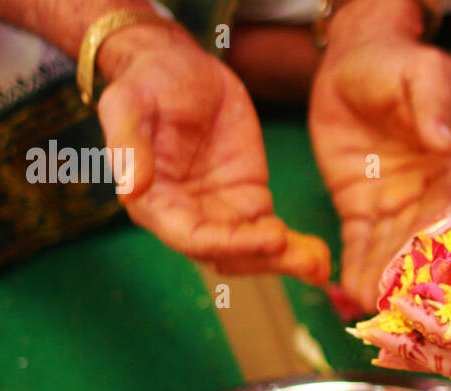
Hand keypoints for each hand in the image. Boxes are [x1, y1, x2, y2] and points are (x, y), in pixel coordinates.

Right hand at [96, 25, 329, 282]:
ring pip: (253, 248)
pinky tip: (321, 255)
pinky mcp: (247, 196)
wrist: (173, 64)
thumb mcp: (129, 103)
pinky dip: (294, 245)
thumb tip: (130, 189)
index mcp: (154, 204)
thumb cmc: (145, 82)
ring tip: (322, 265)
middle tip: (309, 264)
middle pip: (229, 252)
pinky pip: (270, 228)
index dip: (232, 244)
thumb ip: (129, 146)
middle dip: (268, 260)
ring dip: (286, 260)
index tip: (272, 239)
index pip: (194, 238)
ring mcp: (220, 209)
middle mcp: (187, 216)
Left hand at [312, 0, 450, 306]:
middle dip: (419, 276)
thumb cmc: (397, 62)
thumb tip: (447, 143)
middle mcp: (432, 192)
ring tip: (379, 311)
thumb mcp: (422, 72)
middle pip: (428, 241)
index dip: (450, 241)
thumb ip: (434, 104)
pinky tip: (354, 294)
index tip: (441, 270)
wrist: (354, 62)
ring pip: (395, 249)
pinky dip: (358, 268)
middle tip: (408, 306)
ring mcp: (398, 204)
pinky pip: (362, 242)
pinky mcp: (364, 208)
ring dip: (388, 281)